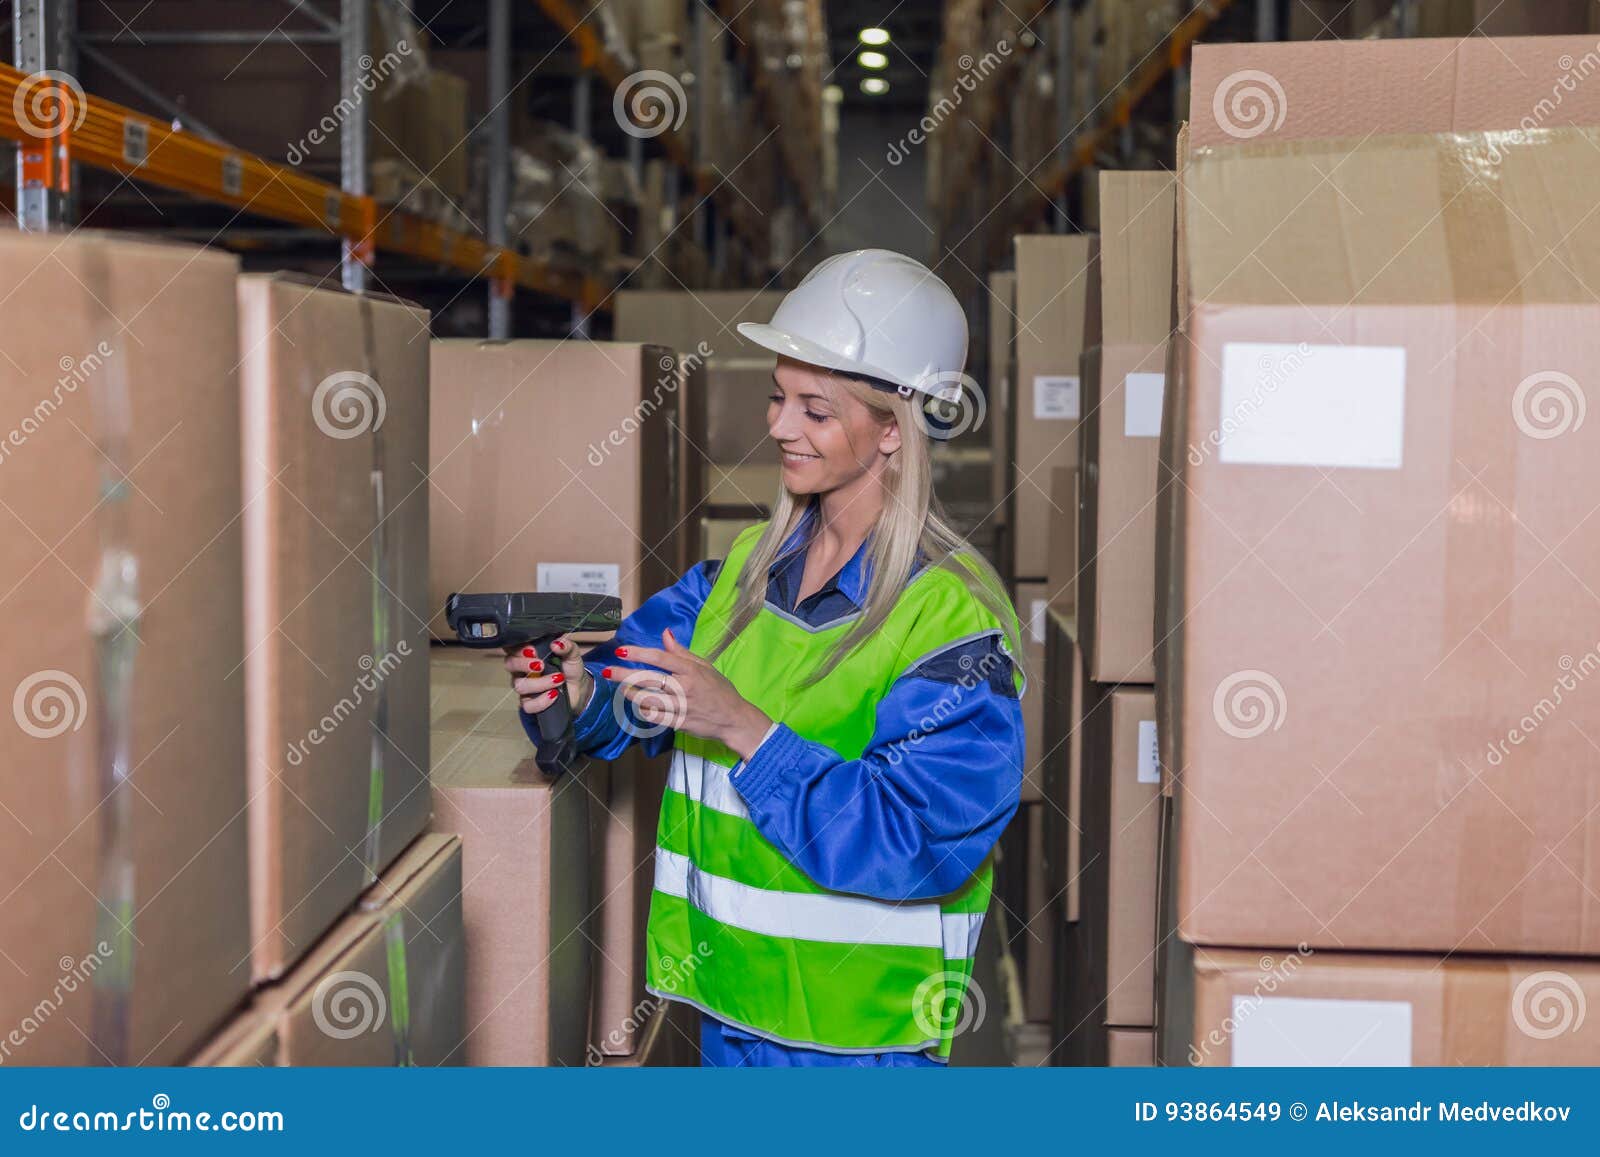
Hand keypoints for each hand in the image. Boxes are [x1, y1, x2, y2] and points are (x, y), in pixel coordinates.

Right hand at [503, 635, 591, 715]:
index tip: (532, 650)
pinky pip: (528, 705)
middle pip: (510, 664)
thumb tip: (557, 644)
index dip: (518, 649)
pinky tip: (554, 694)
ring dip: (540, 683)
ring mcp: (525, 687)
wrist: (578, 689)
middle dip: (523, 664)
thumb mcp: (572, 654)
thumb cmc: (570, 669)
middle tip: (541, 665)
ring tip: (558, 679)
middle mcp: (522, 670)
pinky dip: (542, 700)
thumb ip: (567, 646)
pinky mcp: (530, 703)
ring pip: (520, 686)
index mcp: (528, 654)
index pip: (512, 647)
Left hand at [607, 628, 771, 758]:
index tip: (621, 651)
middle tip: (608, 671)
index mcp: (691, 670)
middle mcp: (685, 687)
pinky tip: (639, 705)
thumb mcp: (705, 666)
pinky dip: (644, 710)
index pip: (660, 658)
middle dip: (625, 674)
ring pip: (648, 699)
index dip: (639, 653)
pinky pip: (654, 717)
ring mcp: (681, 707)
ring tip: (622, 687)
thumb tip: (665, 634)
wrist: (734, 719)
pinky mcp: (679, 724)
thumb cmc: (719, 690)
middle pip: (649, 679)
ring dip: (631, 693)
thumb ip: (682, 652)